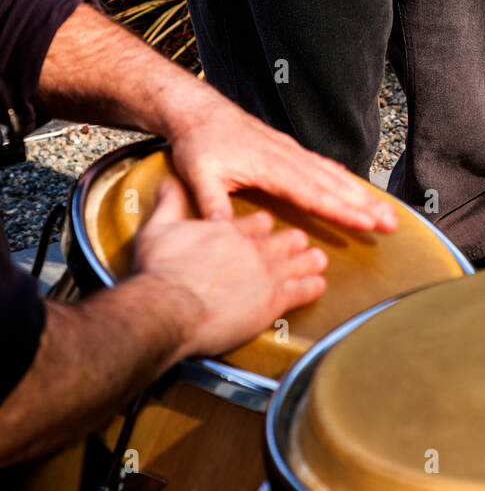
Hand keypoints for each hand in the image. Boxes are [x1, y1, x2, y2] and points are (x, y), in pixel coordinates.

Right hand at [132, 178, 328, 357]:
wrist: (169, 306)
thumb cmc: (162, 272)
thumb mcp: (158, 228)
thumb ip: (169, 204)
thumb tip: (169, 184)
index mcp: (230, 230)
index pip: (258, 222)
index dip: (264, 225)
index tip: (267, 225)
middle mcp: (253, 248)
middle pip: (284, 239)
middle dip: (293, 240)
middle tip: (300, 240)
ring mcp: (267, 273)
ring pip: (299, 262)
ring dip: (310, 261)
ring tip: (318, 259)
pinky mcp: (274, 300)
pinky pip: (303, 291)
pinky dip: (313, 288)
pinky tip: (319, 286)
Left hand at [165, 85, 398, 232]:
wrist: (198, 111)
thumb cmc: (198, 142)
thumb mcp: (197, 174)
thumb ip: (212, 203)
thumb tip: (222, 233)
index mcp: (271, 167)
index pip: (313, 193)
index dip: (341, 210)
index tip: (366, 223)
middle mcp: (288, 158)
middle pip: (334, 185)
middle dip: (365, 205)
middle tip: (393, 223)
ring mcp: (291, 152)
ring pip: (334, 175)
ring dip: (361, 194)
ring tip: (386, 212)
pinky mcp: (288, 150)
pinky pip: (324, 165)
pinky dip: (344, 178)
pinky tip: (355, 187)